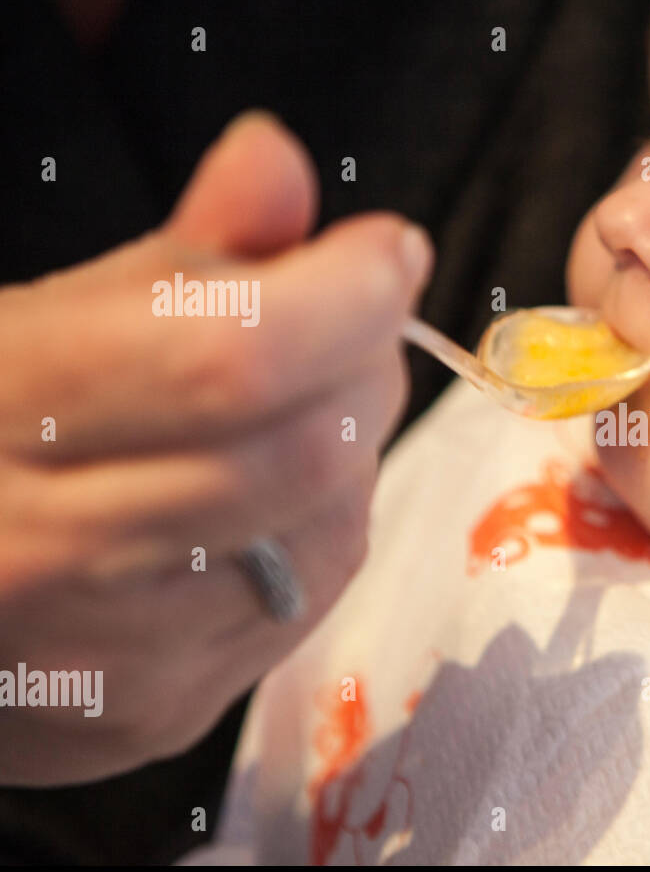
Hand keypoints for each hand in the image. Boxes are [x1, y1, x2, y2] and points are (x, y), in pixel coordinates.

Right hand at [0, 112, 430, 784]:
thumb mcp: (39, 320)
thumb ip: (174, 252)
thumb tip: (279, 158)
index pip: (232, 357)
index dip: (346, 295)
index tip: (388, 250)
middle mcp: (43, 552)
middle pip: (302, 452)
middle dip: (366, 365)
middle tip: (348, 325)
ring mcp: (108, 655)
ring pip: (329, 527)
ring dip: (353, 446)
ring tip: (302, 407)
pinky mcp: (157, 713)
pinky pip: (311, 599)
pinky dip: (327, 520)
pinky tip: (280, 494)